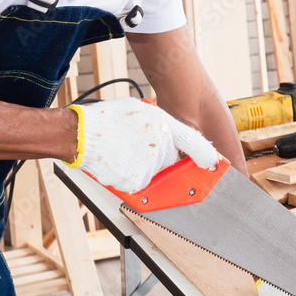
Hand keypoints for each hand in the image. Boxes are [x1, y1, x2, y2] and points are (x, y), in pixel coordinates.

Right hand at [70, 97, 218, 192]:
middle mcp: (161, 148)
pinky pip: (139, 184)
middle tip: (136, 146)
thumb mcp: (142, 112)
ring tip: (122, 152)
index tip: (214, 163)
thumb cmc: (108, 120)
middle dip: (159, 159)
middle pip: (170, 162)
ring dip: (143, 168)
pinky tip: (117, 162)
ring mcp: (149, 167)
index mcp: (164, 126)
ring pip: (154, 174)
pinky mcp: (136, 183)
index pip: (194, 143)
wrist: (81, 135)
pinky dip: (129, 177)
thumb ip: (161, 126)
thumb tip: (173, 140)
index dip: (207, 155)